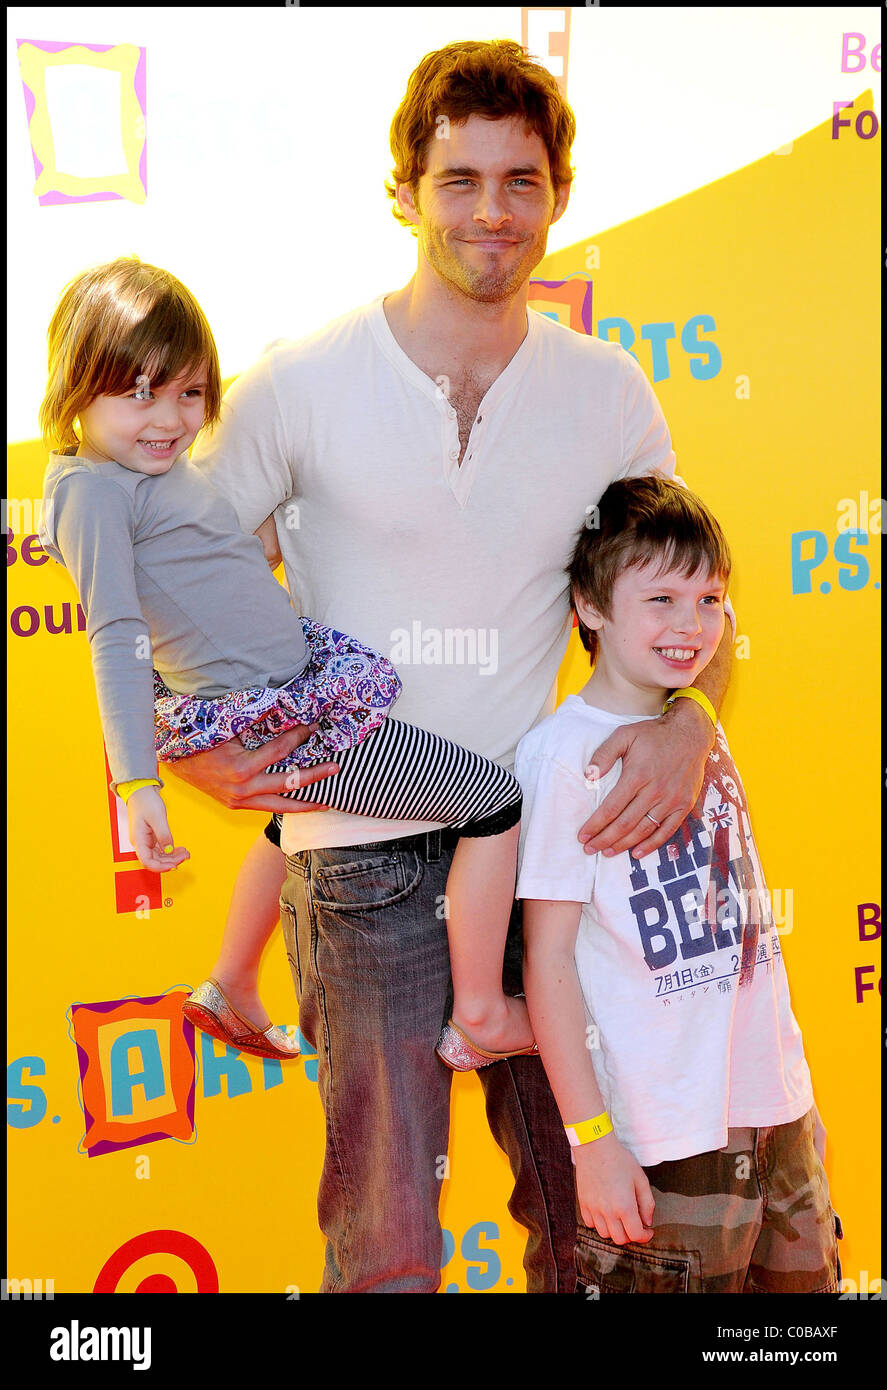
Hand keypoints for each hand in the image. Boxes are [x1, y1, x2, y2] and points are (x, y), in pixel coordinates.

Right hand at [127, 786, 190, 872]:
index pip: (147, 861)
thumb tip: (169, 850)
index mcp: (138, 840)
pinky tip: (180, 850)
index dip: (160, 867)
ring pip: (159, 856)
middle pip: (154, 860)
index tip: (174, 866)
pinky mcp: (151, 837)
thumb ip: (164, 835)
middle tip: (185, 856)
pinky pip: (161, 849)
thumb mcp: (157, 817)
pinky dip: (171, 851)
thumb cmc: (146, 802)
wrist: (141, 792)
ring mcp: (146, 841)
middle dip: (170, 861)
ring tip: (185, 853)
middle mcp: (141, 842)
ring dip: (172, 857)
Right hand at [163, 722, 339, 812]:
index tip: (313, 726)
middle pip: (288, 782)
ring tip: (327, 802)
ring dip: (305, 803)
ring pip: (280, 805)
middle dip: (315, 775)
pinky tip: (301, 804)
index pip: (279, 750)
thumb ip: (254, 722)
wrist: (173, 761)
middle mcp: (242, 788)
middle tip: (336, 767)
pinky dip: (285, 806)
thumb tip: (283, 707)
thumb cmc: (200, 739)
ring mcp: (239, 801)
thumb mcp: (226, 728)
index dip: (299, 737)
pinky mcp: (236, 806)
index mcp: (241, 767)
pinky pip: (266, 807)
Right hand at [574, 1132, 655, 1244]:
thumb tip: (647, 1222)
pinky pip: (591, 1224)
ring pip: (605, 1234)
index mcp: (624, 1206)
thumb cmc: (619, 1160)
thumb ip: (647, 1203)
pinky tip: (605, 1212)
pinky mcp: (583, 1204)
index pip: (636, 1235)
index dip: (645, 1236)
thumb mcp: (640, 1179)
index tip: (648, 1230)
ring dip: (615, 1230)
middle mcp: (607, 1212)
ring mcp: (593, 1209)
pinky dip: (600, 1223)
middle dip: (631, 1235)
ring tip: (620, 1217)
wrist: (594, 1146)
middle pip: (620, 1239)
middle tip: (635, 1224)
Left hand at [578, 699, 714, 858]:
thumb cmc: (653, 735)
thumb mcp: (624, 735)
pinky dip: (652, 844)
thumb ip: (604, 754)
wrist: (690, 733)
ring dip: (624, 844)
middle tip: (589, 849)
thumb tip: (588, 776)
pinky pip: (667, 830)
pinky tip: (637, 853)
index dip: (595, 824)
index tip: (582, 835)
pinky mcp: (684, 805)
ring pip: (644, 830)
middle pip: (625, 823)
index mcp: (637, 775)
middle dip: (604, 839)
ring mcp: (671, 800)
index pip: (611, 808)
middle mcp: (655, 790)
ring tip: (607, 853)